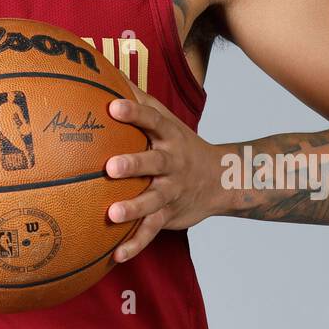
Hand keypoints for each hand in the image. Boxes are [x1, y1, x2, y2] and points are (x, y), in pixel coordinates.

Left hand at [104, 76, 223, 261]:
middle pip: (154, 162)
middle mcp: (172, 163)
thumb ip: (139, 99)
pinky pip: (151, 231)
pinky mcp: (169, 214)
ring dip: (133, 208)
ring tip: (111, 214)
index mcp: (169, 137)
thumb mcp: (166, 119)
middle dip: (134, 164)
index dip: (134, 113)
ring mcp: (172, 191)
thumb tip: (106, 73)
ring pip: (152, 200)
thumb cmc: (180, 143)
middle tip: (111, 167)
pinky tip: (116, 255)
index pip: (153, 121)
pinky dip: (135, 244)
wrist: (222, 179)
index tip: (113, 106)